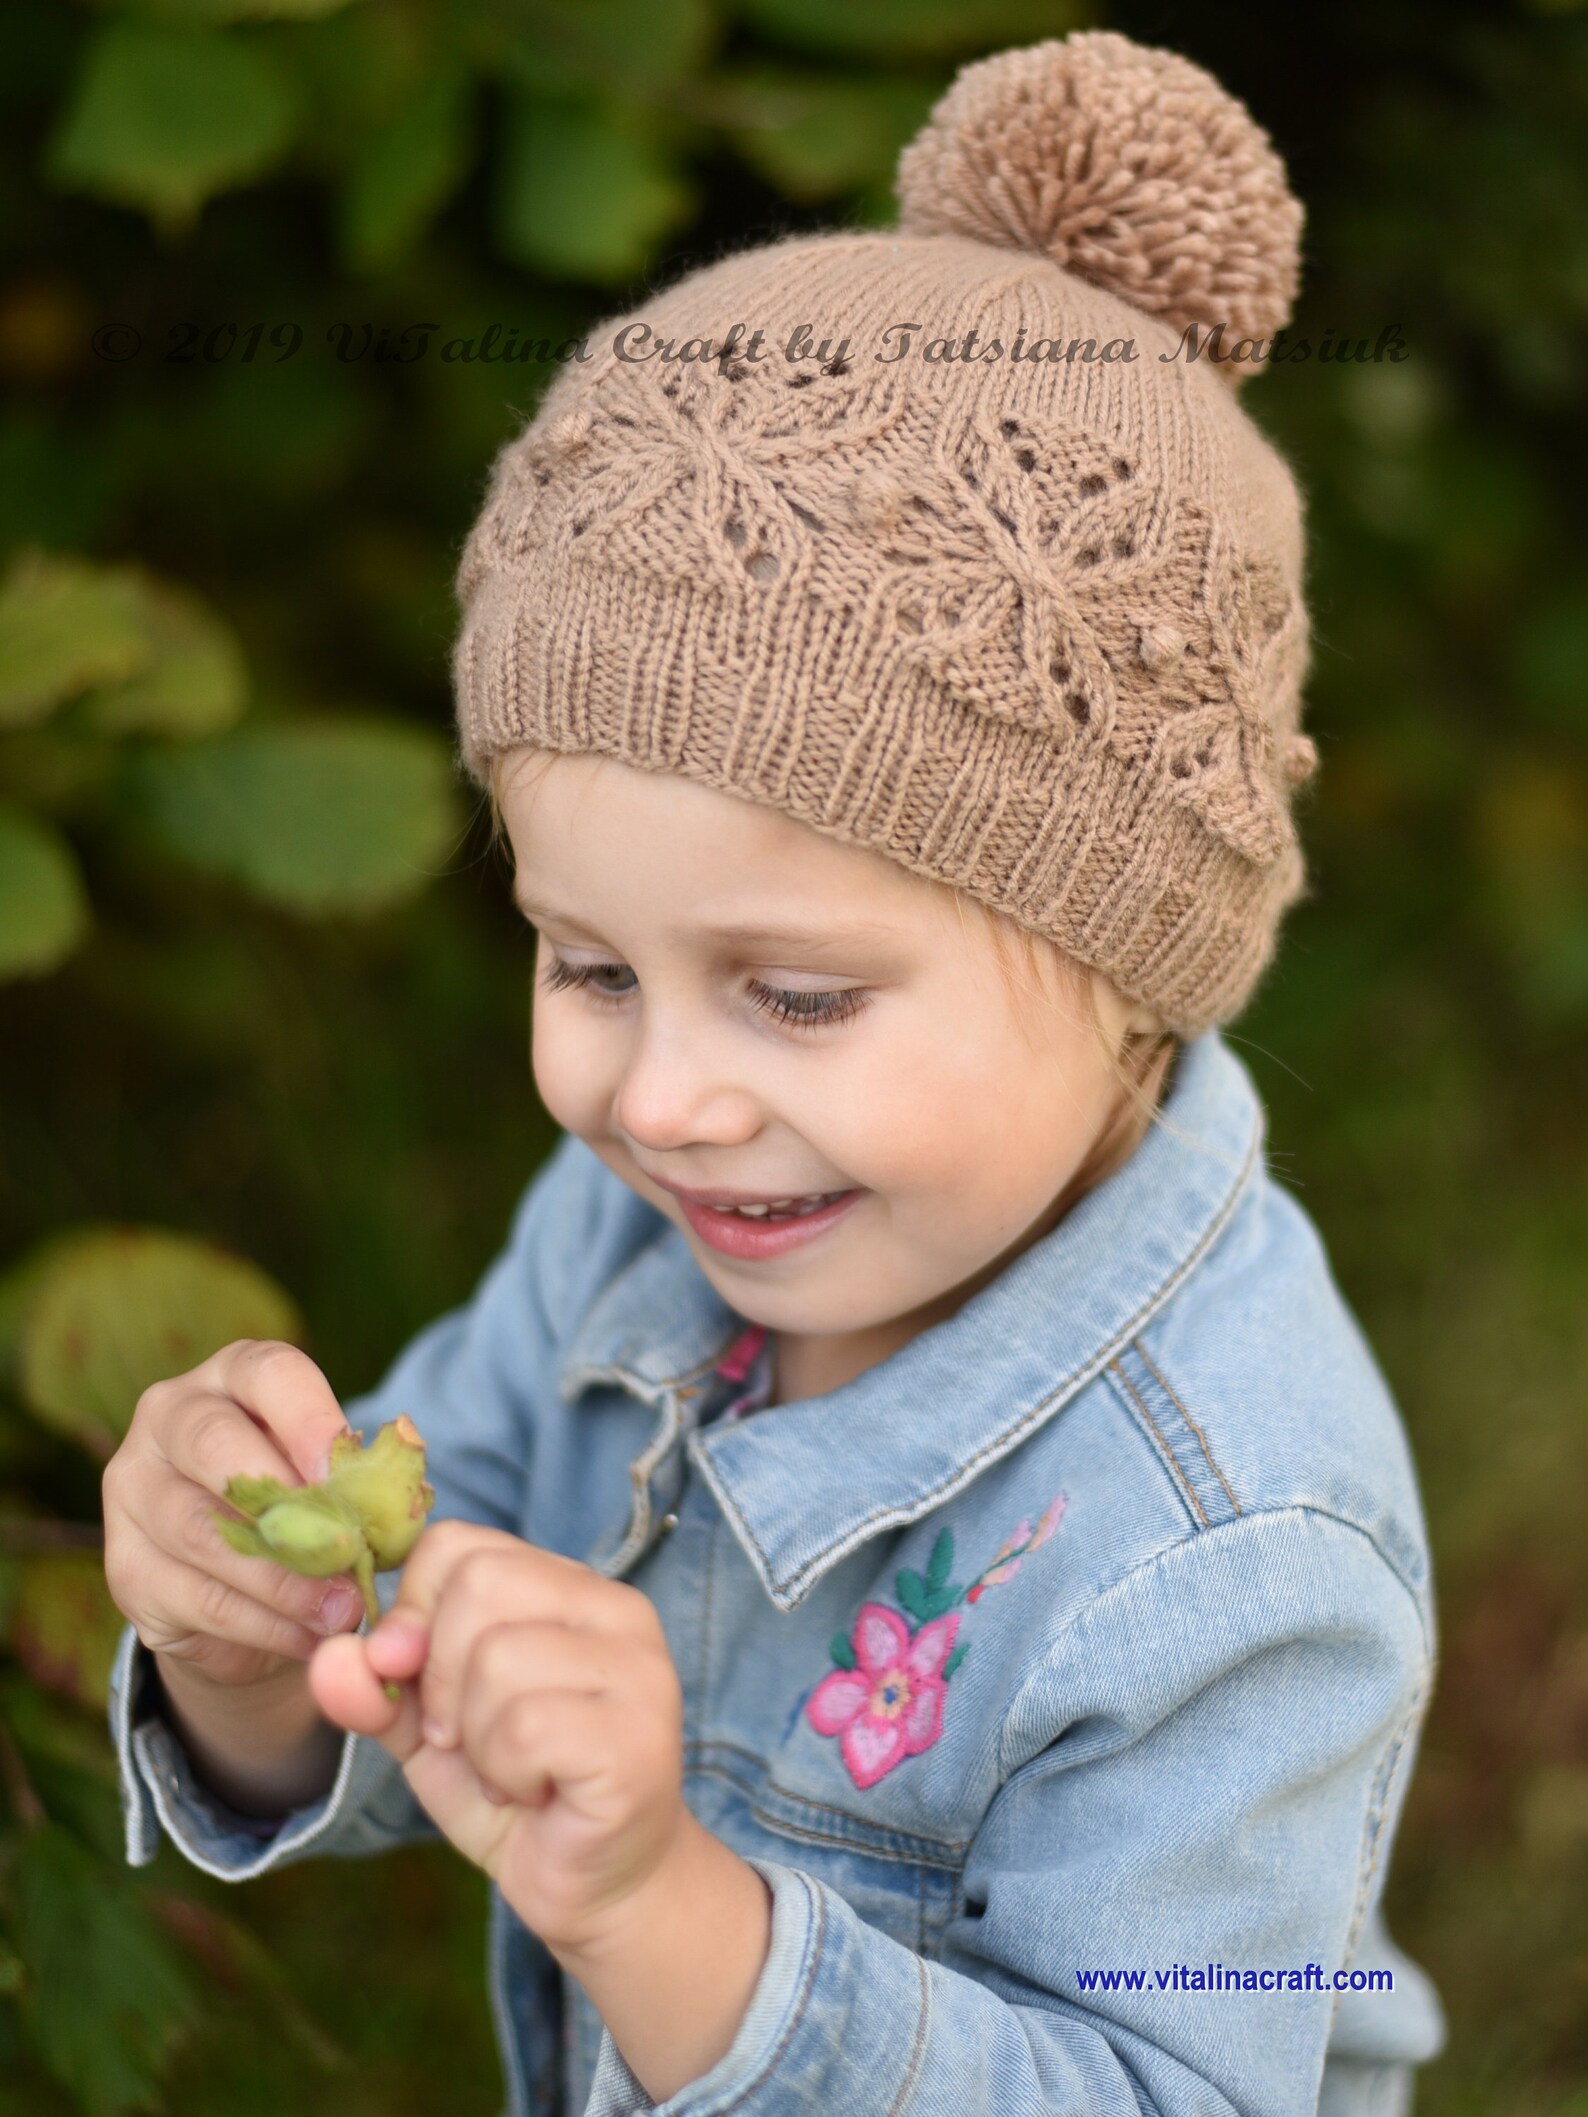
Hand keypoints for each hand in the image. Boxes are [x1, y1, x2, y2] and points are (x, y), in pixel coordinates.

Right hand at [102, 1340, 366, 1689]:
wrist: (238, 1582)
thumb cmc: (300, 1505)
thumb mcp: (329, 1479)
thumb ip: (354, 1482)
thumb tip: (393, 1510)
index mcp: (232, 1376)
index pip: (269, 1373)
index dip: (311, 1419)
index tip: (346, 1472)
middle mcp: (169, 1418)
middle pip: (215, 1443)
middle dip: (287, 1502)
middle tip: (347, 1550)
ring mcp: (134, 1491)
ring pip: (203, 1531)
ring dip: (282, 1580)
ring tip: (342, 1611)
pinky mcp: (126, 1567)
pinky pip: (197, 1598)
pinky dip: (262, 1624)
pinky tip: (309, 1637)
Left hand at [307, 1520, 690, 1957]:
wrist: (597, 1890)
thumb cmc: (518, 1791)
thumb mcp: (427, 1731)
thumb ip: (377, 1689)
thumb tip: (330, 1659)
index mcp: (567, 1588)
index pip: (459, 1544)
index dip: (412, 1613)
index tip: (417, 1680)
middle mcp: (615, 1610)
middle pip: (478, 1585)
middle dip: (441, 1678)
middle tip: (468, 1738)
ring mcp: (638, 1669)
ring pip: (498, 1657)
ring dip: (477, 1739)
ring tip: (514, 1771)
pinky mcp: (639, 1736)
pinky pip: (525, 1727)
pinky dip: (507, 1774)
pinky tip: (540, 1793)